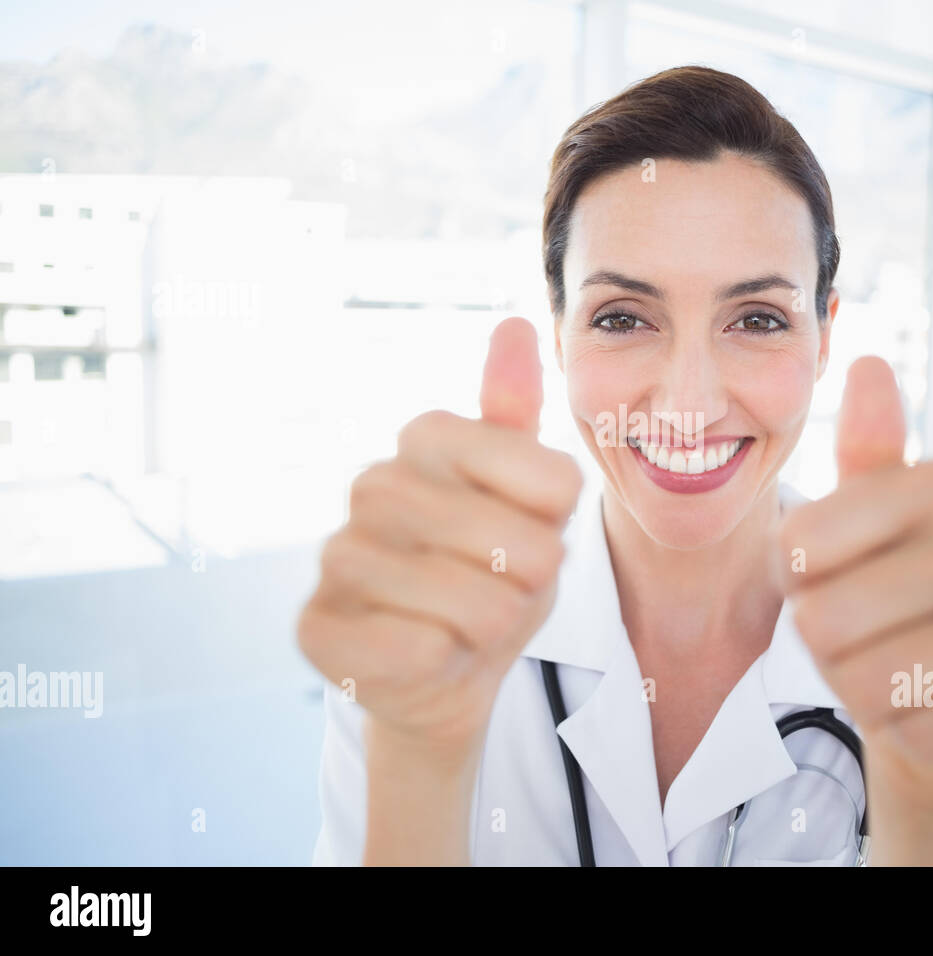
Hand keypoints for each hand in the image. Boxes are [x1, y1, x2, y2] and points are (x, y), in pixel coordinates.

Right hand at [297, 316, 583, 764]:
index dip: (562, 526)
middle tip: (504, 588)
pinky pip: (418, 649)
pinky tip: (427, 652)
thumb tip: (517, 323)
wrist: (448, 666)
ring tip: (468, 622)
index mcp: (429, 436)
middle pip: (522, 548)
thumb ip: (521, 417)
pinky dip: (443, 662)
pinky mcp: (315, 627)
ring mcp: (336, 555)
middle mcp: (373, 483)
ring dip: (492, 627)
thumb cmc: (494, 570)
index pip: (557, 481)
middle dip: (532, 584)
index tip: (531, 531)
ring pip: (475, 605)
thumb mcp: (529, 495)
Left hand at [777, 357, 932, 863]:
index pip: (805, 539)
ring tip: (888, 677)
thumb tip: (870, 365)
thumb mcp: (853, 530)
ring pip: (881, 681)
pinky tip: (930, 717)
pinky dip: (910, 738)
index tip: (815, 580)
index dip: (791, 579)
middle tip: (852, 642)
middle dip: (822, 647)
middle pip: (832, 619)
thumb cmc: (882, 606)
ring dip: (861, 693)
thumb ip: (861, 459)